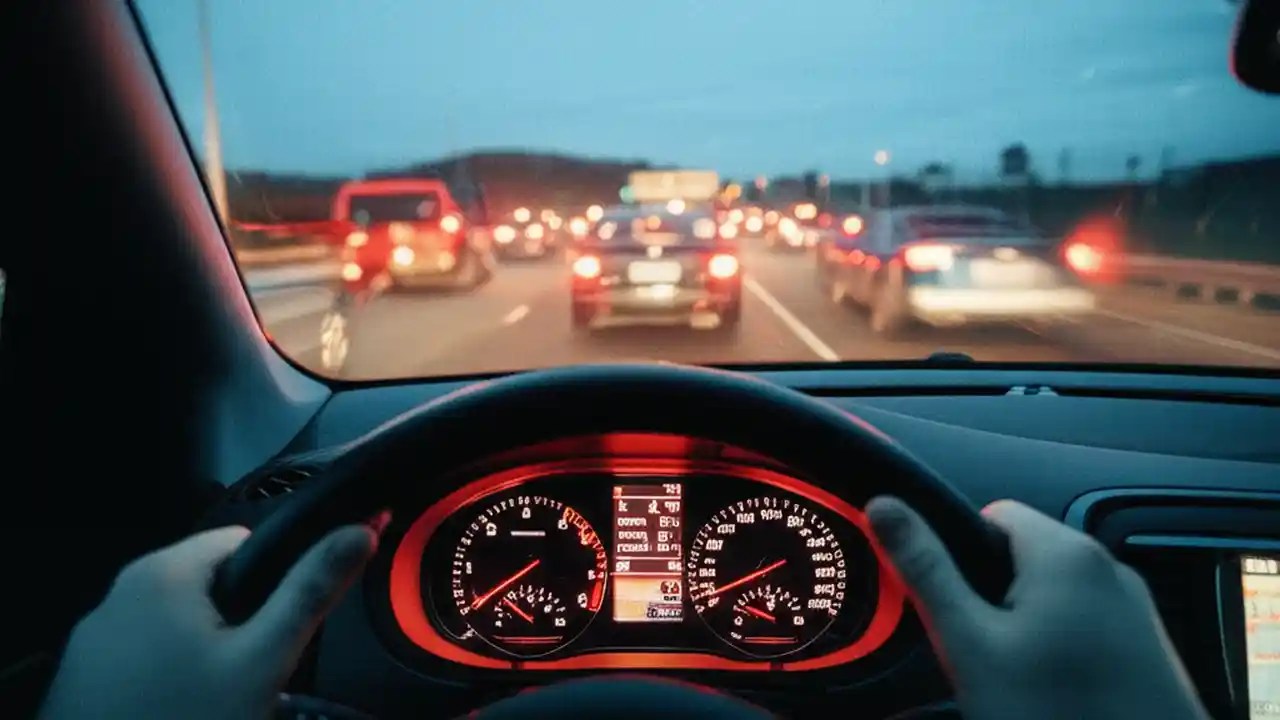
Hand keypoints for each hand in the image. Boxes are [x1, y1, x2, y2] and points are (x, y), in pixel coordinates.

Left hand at [38, 518, 384, 719]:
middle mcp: (118, 592)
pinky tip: (178, 707)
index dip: (274, 579)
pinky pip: (141, 654)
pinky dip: (165, 673)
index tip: (278, 625)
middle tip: (247, 673)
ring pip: (174, 623)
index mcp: (162, 572)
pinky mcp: (81, 675)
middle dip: (236, 622)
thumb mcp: (263, 660)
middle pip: (208, 584)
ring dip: (200, 648)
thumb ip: (310, 592)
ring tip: (213, 698)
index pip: (242, 541)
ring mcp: (93, 637)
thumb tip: (357, 534)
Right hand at [867, 497, 1208, 719]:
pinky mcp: (1149, 645)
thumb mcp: (971, 644)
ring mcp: (1136, 607)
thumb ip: (926, 570)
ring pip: (1055, 593)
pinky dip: (1062, 646)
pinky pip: (1087, 623)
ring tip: (1018, 678)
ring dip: (1027, 623)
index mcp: (1066, 553)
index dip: (960, 554)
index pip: (994, 514)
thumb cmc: (1058, 714)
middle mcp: (1109, 567)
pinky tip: (1053, 689)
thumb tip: (885, 508)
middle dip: (993, 597)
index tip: (954, 604)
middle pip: (1024, 555)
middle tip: (982, 653)